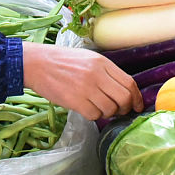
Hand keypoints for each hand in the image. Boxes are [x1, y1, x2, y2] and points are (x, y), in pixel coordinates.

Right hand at [22, 43, 142, 120]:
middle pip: (124, 98)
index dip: (137, 98)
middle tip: (119, 111)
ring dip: (108, 113)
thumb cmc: (63, 61)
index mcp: (103, 62)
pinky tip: (88, 109)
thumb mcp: (88, 59)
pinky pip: (94, 115)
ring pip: (110, 109)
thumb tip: (123, 91)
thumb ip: (106, 72)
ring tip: (100, 108)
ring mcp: (86, 88)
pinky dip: (94, 116)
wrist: (37, 64)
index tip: (137, 106)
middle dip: (125, 108)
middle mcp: (97, 74)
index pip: (129, 83)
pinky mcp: (75, 101)